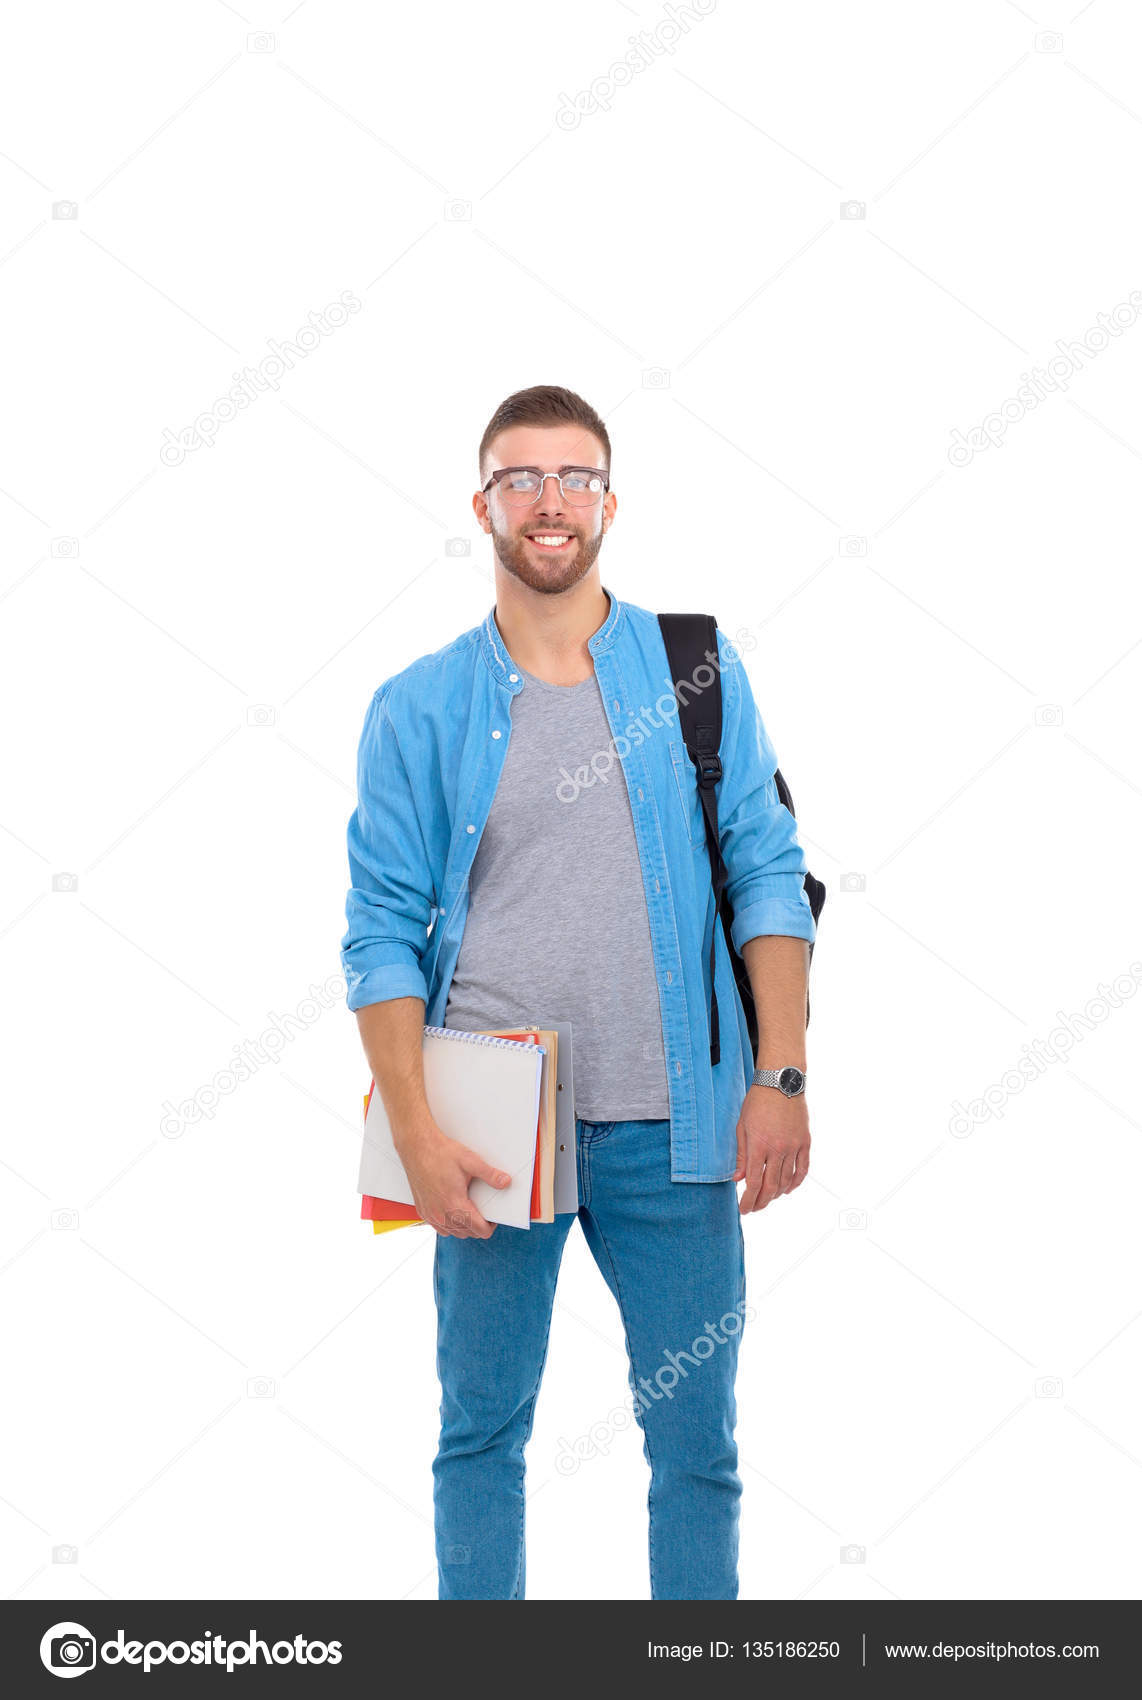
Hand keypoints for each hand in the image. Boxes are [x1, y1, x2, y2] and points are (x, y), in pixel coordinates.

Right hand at [394, 1122, 511, 1238]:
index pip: (479, 1230)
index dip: (490, 1226)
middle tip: (483, 1213)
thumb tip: (505, 1182)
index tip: (492, 1218)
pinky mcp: (422, 1211)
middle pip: (467, 1234)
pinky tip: (452, 1213)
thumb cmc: (440, 1153)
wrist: (417, 1147)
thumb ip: (490, 1174)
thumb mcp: (470, 1161)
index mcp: (454, 1204)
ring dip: (464, 1228)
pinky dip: (449, 1225)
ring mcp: (430, 1214)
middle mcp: (441, 1213)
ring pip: (453, 1233)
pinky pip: (439, 1228)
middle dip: (478, 1226)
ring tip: (469, 1212)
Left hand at [732, 1085, 809, 1213]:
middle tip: (755, 1208)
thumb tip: (738, 1179)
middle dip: (761, 1201)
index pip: (754, 1182)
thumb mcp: (742, 1126)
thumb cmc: (757, 1102)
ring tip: (768, 1199)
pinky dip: (796, 1182)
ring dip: (777, 1194)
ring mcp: (793, 1146)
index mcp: (759, 1145)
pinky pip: (803, 1169)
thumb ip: (741, 1154)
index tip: (744, 1209)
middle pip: (771, 1186)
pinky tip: (788, 1189)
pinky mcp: (805, 1142)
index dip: (749, 1200)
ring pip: (787, 1180)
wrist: (781, 1083)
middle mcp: (777, 1149)